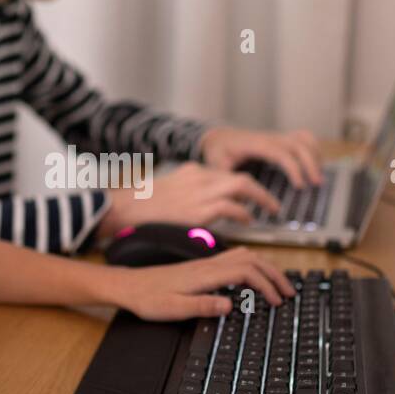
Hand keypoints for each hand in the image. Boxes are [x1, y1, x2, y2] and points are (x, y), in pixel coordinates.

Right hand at [97, 162, 281, 237]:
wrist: (122, 209)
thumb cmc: (139, 207)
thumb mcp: (166, 190)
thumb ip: (186, 194)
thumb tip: (196, 208)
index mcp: (191, 171)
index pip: (225, 174)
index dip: (242, 187)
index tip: (252, 197)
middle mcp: (198, 176)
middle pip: (240, 177)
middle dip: (260, 190)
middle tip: (272, 204)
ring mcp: (199, 191)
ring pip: (242, 185)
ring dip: (261, 198)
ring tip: (271, 210)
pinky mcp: (198, 209)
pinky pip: (231, 207)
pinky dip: (243, 213)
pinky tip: (249, 221)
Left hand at [103, 246, 295, 319]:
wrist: (128, 286)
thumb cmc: (147, 299)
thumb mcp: (173, 309)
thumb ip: (202, 306)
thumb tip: (230, 305)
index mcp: (205, 275)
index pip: (246, 272)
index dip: (266, 285)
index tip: (276, 301)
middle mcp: (208, 265)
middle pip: (252, 259)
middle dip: (274, 274)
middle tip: (289, 292)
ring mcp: (206, 263)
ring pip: (245, 255)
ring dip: (265, 268)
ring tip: (278, 284)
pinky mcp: (202, 266)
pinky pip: (235, 258)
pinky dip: (252, 265)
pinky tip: (253, 276)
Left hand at [200, 126, 321, 187]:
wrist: (218, 136)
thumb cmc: (219, 152)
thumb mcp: (218, 166)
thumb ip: (227, 181)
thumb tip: (238, 198)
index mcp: (256, 144)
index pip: (281, 153)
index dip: (293, 168)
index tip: (300, 186)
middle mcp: (270, 138)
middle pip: (298, 145)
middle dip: (310, 164)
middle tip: (316, 184)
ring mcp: (277, 137)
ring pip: (304, 139)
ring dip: (315, 155)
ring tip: (318, 176)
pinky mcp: (281, 139)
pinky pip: (303, 137)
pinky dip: (313, 148)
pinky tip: (316, 164)